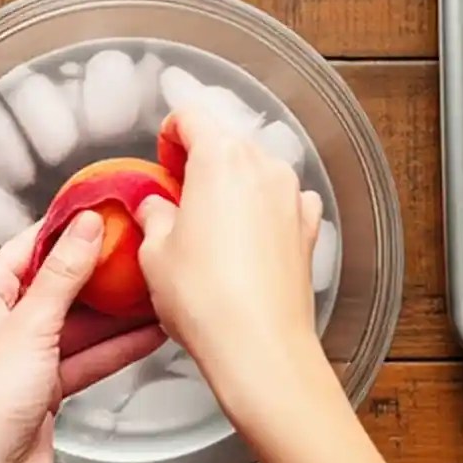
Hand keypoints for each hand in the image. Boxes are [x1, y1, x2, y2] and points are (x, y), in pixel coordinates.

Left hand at [0, 212, 164, 462]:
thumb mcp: (31, 325)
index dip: (66, 225)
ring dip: (117, 311)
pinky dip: (119, 346)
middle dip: (100, 269)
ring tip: (155, 287)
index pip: (29, 245)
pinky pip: (91, 356)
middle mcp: (6, 322)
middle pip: (60, 283)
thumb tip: (87, 225)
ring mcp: (30, 355)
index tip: (103, 208)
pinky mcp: (50, 385)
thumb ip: (63, 274)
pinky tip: (151, 332)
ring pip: (82, 322)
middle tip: (139, 246)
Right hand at [134, 108, 323, 409]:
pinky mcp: (308, 228)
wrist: (260, 346)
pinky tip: (245, 241)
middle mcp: (264, 167)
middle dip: (200, 161)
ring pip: (256, 171)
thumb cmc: (205, 298)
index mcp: (220, 158)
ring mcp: (293, 196)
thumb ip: (153, 215)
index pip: (191, 116)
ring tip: (208, 226)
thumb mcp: (155, 252)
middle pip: (227, 142)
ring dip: (232, 186)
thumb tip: (154, 206)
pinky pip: (282, 202)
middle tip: (176, 196)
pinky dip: (263, 211)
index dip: (169, 134)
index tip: (161, 159)